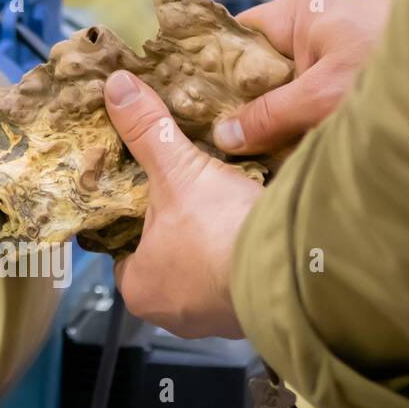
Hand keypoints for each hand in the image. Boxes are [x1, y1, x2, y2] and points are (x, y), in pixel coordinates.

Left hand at [104, 70, 260, 338]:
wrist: (291, 268)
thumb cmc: (220, 232)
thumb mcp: (178, 172)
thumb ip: (147, 131)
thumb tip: (117, 87)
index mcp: (138, 288)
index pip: (122, 252)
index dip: (135, 221)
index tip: (148, 196)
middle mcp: (169, 314)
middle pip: (163, 261)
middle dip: (176, 233)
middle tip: (188, 197)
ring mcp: (213, 321)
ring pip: (202, 273)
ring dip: (212, 246)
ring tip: (219, 209)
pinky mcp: (250, 315)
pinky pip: (236, 281)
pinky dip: (239, 257)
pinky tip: (248, 230)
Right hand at [213, 0, 391, 154]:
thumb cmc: (393, 68)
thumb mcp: (323, 95)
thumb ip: (270, 116)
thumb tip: (223, 136)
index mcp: (296, 12)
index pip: (236, 36)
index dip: (212, 69)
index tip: (193, 106)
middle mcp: (309, 27)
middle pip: (257, 67)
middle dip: (242, 104)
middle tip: (216, 141)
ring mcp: (330, 53)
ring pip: (283, 89)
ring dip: (272, 119)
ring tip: (243, 152)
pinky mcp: (349, 77)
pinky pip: (309, 101)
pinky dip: (298, 123)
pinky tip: (282, 150)